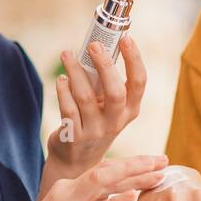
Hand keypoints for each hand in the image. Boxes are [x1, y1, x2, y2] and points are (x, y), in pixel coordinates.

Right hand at [0, 155, 167, 200]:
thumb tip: (108, 199)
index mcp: (66, 189)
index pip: (102, 170)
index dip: (130, 165)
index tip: (154, 163)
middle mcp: (66, 192)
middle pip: (106, 169)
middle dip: (138, 163)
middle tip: (164, 160)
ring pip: (103, 183)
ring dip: (133, 176)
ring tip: (158, 172)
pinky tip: (132, 196)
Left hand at [47, 35, 147, 173]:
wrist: (76, 162)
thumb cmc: (94, 123)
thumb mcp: (108, 107)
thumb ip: (105, 83)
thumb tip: (97, 47)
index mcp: (130, 110)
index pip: (139, 82)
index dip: (134, 59)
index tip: (126, 38)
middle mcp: (116, 121)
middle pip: (115, 91)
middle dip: (105, 65)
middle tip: (94, 45)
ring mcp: (95, 131)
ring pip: (86, 97)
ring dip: (75, 71)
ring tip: (67, 54)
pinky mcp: (75, 136)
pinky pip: (68, 109)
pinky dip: (63, 91)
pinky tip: (61, 79)